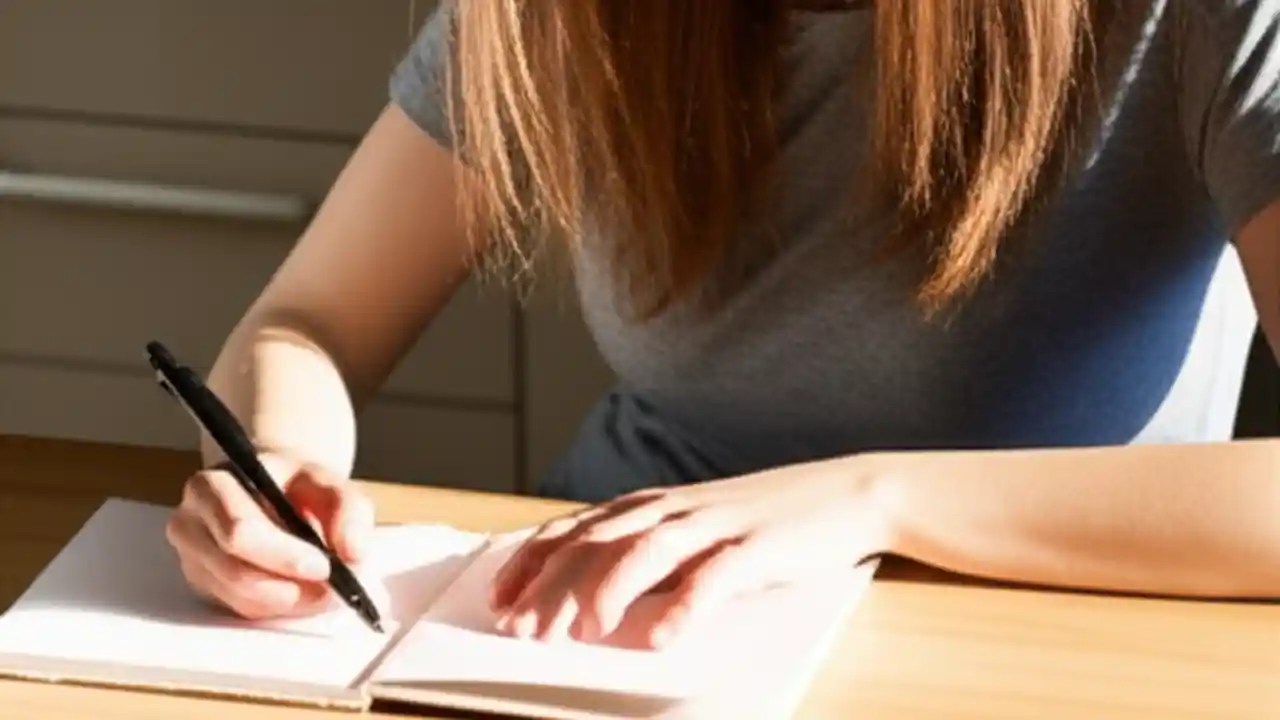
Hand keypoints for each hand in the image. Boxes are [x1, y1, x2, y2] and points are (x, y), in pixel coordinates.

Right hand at [165, 454, 375, 619]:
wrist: (274, 489)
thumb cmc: (299, 485)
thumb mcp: (330, 483)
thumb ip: (349, 511)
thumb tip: (354, 553)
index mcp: (214, 484)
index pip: (239, 530)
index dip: (283, 555)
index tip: (324, 566)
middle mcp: (191, 522)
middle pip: (234, 571)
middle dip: (289, 586)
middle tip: (331, 589)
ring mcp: (192, 558)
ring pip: (239, 597)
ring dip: (289, 601)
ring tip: (325, 592)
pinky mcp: (203, 586)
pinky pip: (240, 609)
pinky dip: (278, 607)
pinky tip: (302, 593)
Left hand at [489, 460, 889, 647]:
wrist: (849, 492)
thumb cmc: (765, 520)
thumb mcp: (696, 529)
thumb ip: (649, 552)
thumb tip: (590, 595)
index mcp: (655, 505)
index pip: (577, 528)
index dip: (531, 562)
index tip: (498, 600)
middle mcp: (677, 508)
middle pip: (600, 540)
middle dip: (553, 584)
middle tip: (521, 628)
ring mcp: (717, 523)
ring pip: (648, 549)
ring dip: (608, 589)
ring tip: (580, 632)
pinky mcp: (759, 546)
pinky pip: (716, 576)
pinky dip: (685, 607)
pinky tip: (661, 639)